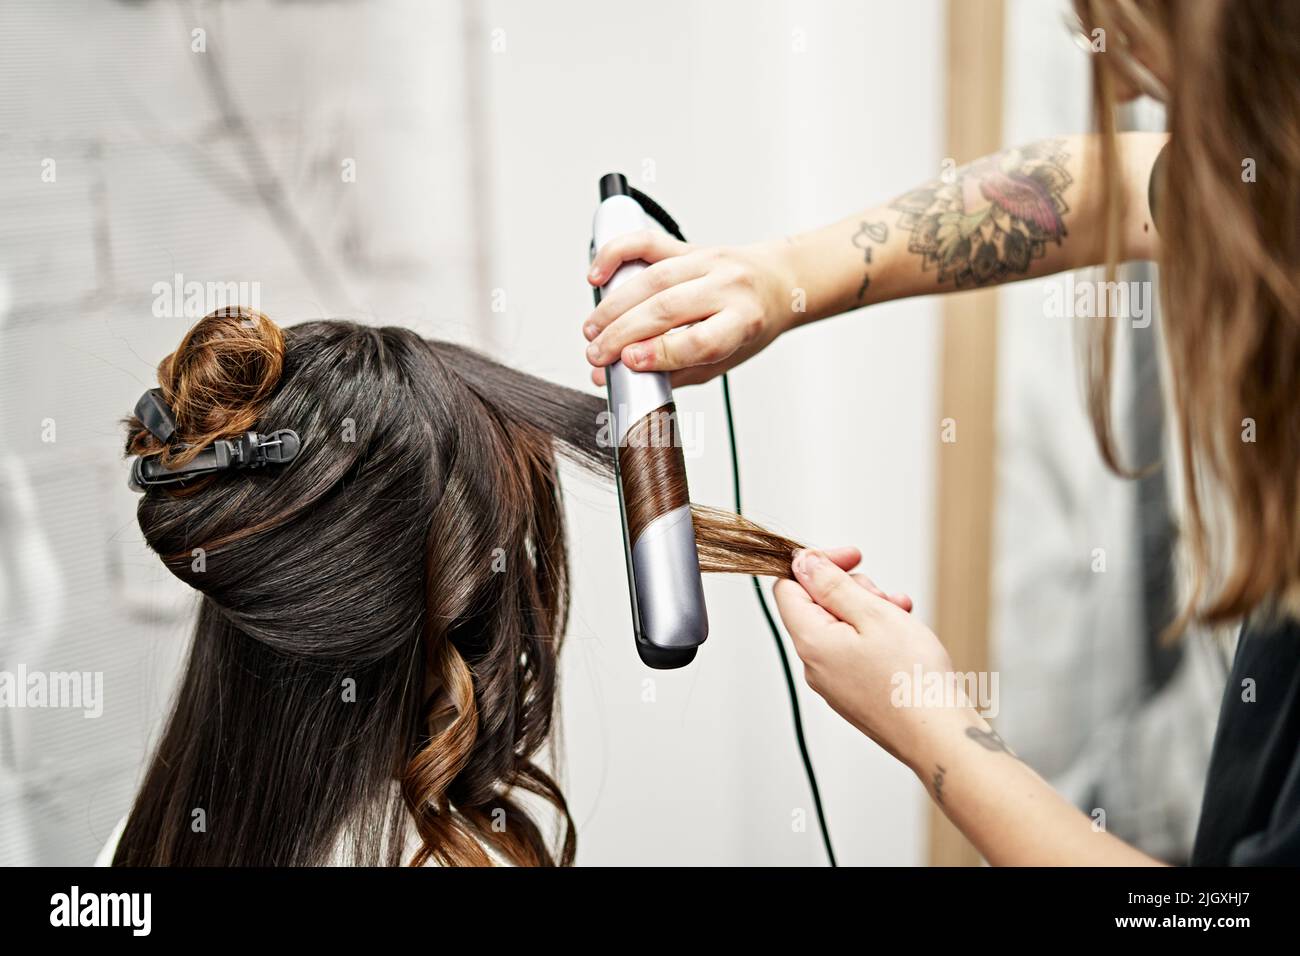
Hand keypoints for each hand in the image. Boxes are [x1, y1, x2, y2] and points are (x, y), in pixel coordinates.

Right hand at [584, 233, 799, 386]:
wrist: (780, 282)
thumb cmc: (751, 325)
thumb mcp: (724, 359)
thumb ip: (674, 371)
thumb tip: (620, 378)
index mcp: (745, 321)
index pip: (700, 339)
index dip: (660, 352)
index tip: (627, 363)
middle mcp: (729, 286)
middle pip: (667, 308)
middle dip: (623, 334)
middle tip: (596, 354)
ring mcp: (707, 261)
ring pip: (652, 279)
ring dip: (614, 306)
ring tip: (592, 330)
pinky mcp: (689, 246)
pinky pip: (647, 242)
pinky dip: (617, 254)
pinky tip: (597, 275)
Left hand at [773, 548, 970, 770]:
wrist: (939, 737)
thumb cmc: (911, 678)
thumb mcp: (872, 614)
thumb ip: (832, 585)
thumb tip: (802, 563)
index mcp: (810, 641)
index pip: (788, 587)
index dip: (818, 564)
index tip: (853, 557)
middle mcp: (814, 665)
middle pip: (816, 606)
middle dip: (851, 589)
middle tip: (884, 597)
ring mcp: (834, 683)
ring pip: (841, 629)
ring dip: (870, 611)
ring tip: (902, 614)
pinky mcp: (855, 695)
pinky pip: (855, 653)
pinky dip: (877, 636)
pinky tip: (905, 635)